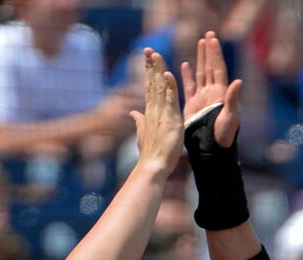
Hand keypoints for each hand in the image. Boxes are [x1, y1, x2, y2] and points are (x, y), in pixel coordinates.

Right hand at [129, 49, 182, 178]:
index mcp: (150, 112)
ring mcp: (161, 114)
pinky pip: (170, 100)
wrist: (153, 167)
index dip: (148, 72)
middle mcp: (154, 110)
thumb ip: (139, 121)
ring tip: (155, 54)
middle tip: (148, 48)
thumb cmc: (151, 153)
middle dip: (150, 66)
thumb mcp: (143, 133)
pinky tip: (168, 74)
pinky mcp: (171, 120)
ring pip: (159, 87)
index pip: (149, 87)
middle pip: (151, 83)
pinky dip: (169, 87)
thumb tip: (132, 112)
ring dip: (158, 70)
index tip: (147, 58)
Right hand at [181, 31, 241, 146]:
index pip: (218, 68)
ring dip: (199, 59)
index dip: (215, 53)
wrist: (212, 149)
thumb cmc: (225, 136)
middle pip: (209, 67)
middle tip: (208, 34)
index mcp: (221, 93)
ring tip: (199, 43)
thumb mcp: (231, 117)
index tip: (213, 39)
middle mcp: (211, 93)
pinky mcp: (191, 106)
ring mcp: (201, 98)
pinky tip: (185, 64)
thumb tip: (238, 81)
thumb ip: (232, 99)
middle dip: (208, 51)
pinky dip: (187, 76)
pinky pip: (189, 87)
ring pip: (200, 74)